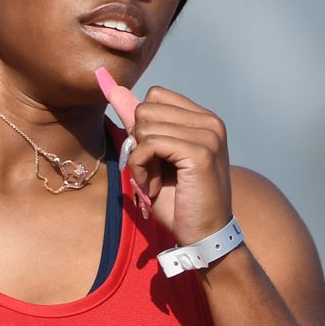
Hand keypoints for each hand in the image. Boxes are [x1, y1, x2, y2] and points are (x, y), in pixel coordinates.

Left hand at [124, 86, 233, 245]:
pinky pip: (149, 144)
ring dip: (140, 159)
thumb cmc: (179, 201)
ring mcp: (208, 135)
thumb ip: (139, 123)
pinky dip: (141, 167)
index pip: (155, 95)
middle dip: (139, 142)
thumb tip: (113, 90)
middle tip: (155, 171)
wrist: (203, 236)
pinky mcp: (200, 153)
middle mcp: (211, 121)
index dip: (143, 125)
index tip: (155, 155)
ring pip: (144, 126)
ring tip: (157, 180)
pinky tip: (155, 186)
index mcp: (203, 118)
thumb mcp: (153, 156)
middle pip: (146, 108)